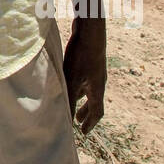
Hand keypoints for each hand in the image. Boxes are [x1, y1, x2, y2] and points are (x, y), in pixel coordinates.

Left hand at [62, 17, 105, 133]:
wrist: (90, 30)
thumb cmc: (82, 55)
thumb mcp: (72, 79)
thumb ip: (69, 98)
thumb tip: (64, 119)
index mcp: (97, 89)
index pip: (97, 112)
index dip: (90, 124)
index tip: (83, 133)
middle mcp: (99, 81)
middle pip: (94, 102)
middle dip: (86, 113)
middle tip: (78, 121)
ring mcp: (95, 71)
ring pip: (88, 90)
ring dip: (81, 99)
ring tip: (72, 103)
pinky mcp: (89, 61)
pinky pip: (85, 79)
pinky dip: (78, 86)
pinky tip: (69, 81)